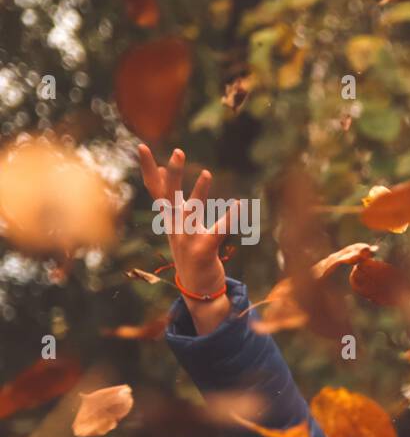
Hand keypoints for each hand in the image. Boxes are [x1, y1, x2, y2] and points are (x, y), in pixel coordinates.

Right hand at [137, 144, 232, 333]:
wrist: (197, 291)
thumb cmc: (191, 253)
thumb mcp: (179, 227)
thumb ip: (174, 203)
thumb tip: (166, 175)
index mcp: (170, 219)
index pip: (156, 189)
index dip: (148, 168)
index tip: (141, 146)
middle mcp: (175, 228)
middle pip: (170, 196)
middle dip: (173, 174)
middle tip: (178, 152)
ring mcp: (187, 240)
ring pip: (190, 213)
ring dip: (198, 193)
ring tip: (206, 173)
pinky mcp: (203, 252)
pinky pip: (218, 231)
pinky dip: (229, 218)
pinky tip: (240, 205)